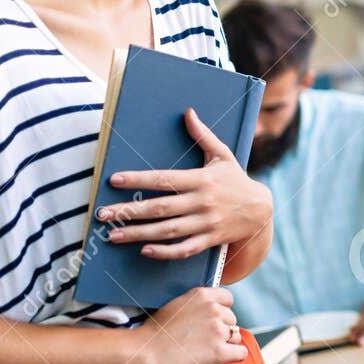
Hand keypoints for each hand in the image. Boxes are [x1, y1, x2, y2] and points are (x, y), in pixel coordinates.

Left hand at [100, 108, 273, 259]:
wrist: (261, 210)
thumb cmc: (236, 180)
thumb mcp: (223, 155)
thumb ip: (203, 136)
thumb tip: (188, 112)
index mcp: (201, 179)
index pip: (164, 179)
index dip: (138, 179)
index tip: (114, 180)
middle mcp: (201, 202)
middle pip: (160, 207)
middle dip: (129, 210)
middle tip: (102, 214)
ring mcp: (205, 223)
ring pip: (167, 230)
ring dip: (138, 233)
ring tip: (113, 235)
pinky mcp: (209, 240)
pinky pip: (184, 248)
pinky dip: (165, 252)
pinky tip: (145, 251)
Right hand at [133, 286, 246, 363]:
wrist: (143, 354)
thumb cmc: (154, 334)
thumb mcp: (176, 307)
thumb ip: (197, 306)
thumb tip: (211, 314)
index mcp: (202, 295)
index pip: (228, 299)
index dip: (221, 311)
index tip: (210, 321)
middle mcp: (213, 309)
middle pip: (232, 320)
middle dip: (222, 330)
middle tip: (202, 341)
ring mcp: (217, 330)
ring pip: (236, 337)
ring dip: (225, 344)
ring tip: (204, 351)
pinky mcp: (219, 351)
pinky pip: (241, 353)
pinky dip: (233, 357)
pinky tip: (219, 359)